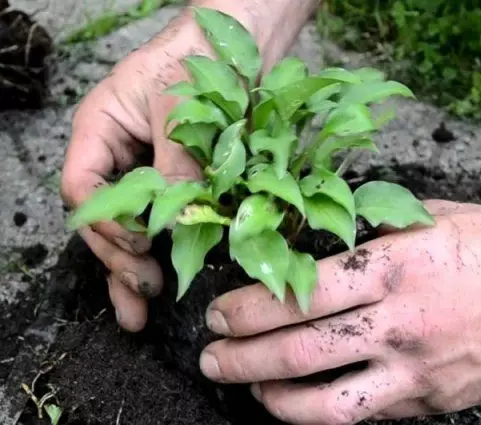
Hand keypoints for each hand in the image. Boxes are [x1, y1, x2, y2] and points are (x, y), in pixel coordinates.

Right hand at [60, 13, 210, 331]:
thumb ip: (175, 167)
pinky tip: (167, 280)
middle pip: (103, 217)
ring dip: (132, 267)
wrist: (238, 37)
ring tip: (139, 312)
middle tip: (144, 292)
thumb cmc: (198, 55)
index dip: (107, 224)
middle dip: (119, 258)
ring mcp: (146, 169)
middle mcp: (118, 155)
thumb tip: (174, 225)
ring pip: (130, 225)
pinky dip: (168, 248)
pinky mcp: (177, 178)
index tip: (141, 245)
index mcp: (100, 131)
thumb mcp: (180, 109)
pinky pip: (165, 218)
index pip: (84, 188)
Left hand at [199, 200, 480, 423]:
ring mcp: (418, 371)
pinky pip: (369, 415)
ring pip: (327, 404)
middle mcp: (400, 324)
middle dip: (243, 359)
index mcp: (395, 268)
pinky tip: (308, 404)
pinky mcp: (435, 402)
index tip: (220, 314)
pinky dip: (328, 412)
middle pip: (299, 352)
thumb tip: (332, 246)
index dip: (249, 308)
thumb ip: (378, 236)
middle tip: (212, 358)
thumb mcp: (434, 219)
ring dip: (275, 401)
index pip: (301, 295)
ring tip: (249, 391)